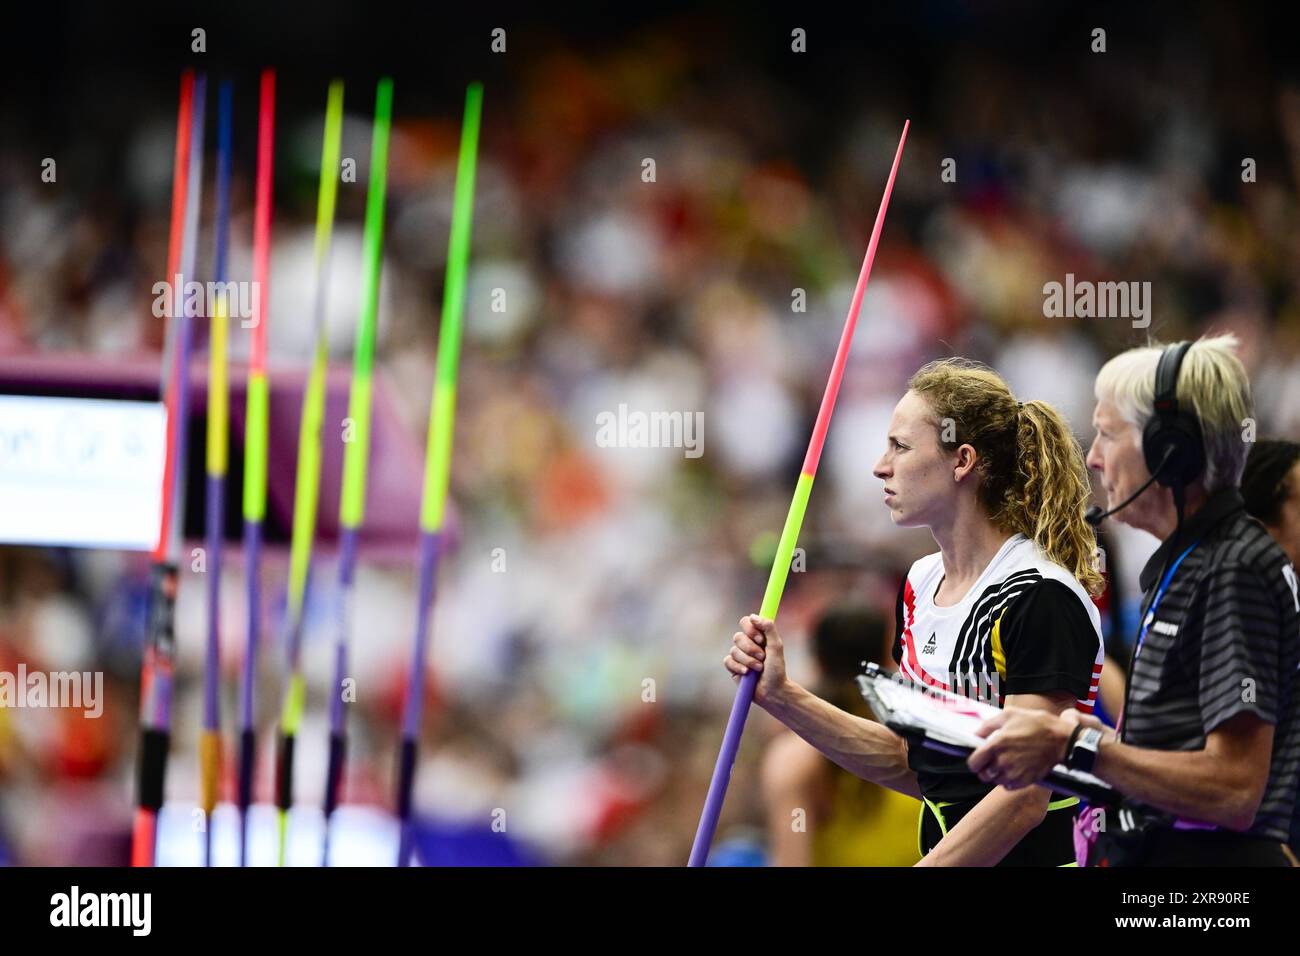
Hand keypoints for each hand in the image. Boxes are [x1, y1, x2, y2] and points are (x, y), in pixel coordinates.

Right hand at [722, 614, 787, 706]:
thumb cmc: (777, 669)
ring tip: (758, 669)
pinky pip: (728, 661)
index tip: (760, 639)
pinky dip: (738, 667)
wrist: (772, 691)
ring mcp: (739, 655)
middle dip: (750, 649)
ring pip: (734, 650)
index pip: (745, 622)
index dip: (750, 629)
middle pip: (738, 636)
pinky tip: (747, 674)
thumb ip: (768, 628)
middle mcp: (746, 643)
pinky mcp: (732, 667)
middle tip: (762, 657)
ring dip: (748, 660)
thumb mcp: (776, 646)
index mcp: (757, 636)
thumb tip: (753, 616)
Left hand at [966, 706, 1088, 790]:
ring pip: (996, 781)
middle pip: (983, 775)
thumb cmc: (1035, 724)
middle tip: (992, 761)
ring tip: (1005, 764)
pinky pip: (1009, 786)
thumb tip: (976, 734)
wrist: (1061, 739)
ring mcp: (1015, 773)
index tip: (979, 758)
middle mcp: (1003, 761)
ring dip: (997, 775)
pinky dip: (1009, 781)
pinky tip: (1014, 770)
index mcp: (996, 745)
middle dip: (985, 769)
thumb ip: (988, 725)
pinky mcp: (1026, 781)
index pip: (974, 764)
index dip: (974, 761)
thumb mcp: (1009, 715)